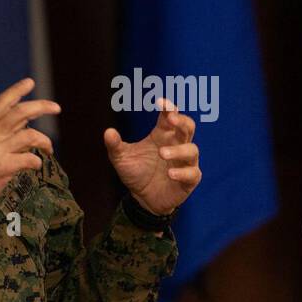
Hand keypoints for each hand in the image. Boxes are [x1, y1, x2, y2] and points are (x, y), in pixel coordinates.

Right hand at [0, 77, 58, 231]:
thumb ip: (2, 133)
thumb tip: (26, 125)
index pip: (2, 102)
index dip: (17, 90)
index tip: (30, 82)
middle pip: (21, 112)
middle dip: (41, 106)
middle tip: (56, 107)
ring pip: (30, 135)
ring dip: (45, 142)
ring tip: (49, 149)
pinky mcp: (4, 166)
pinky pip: (30, 159)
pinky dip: (37, 162)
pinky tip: (35, 166)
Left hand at [103, 97, 200, 216]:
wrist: (143, 199)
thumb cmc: (136, 173)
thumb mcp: (121, 159)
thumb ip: (115, 145)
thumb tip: (108, 132)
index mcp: (162, 135)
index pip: (170, 116)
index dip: (168, 107)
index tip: (160, 101)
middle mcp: (176, 145)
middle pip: (188, 127)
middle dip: (182, 121)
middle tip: (171, 119)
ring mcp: (184, 162)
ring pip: (192, 150)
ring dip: (179, 150)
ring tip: (162, 153)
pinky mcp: (189, 180)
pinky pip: (192, 173)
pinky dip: (183, 172)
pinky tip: (170, 173)